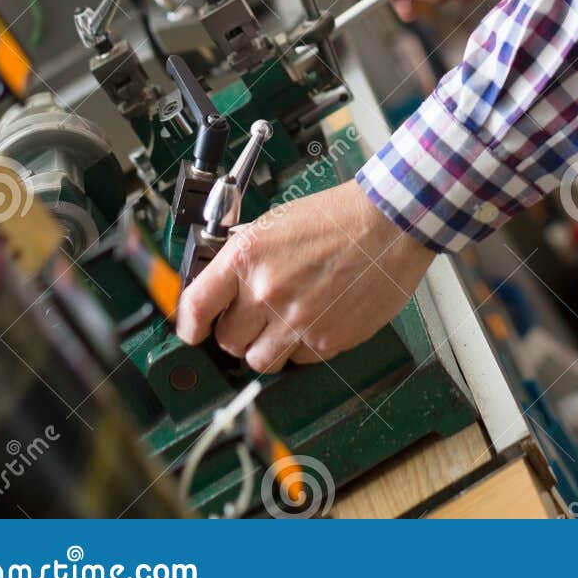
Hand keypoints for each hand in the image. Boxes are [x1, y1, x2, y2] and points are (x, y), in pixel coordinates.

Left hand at [174, 180, 432, 371]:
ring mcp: (296, 321)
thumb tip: (224, 285)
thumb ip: (247, 256)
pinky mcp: (325, 341)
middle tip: (253, 316)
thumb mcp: (278, 222)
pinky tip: (316, 319)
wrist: (389, 224)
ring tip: (286, 321)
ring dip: (267, 346)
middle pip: (228, 341)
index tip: (192, 330)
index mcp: (248, 256)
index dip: (189, 324)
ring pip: (260, 360)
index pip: (196, 306)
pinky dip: (301, 347)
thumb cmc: (339, 217)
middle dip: (237, 331)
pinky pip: (297, 360)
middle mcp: (266, 291)